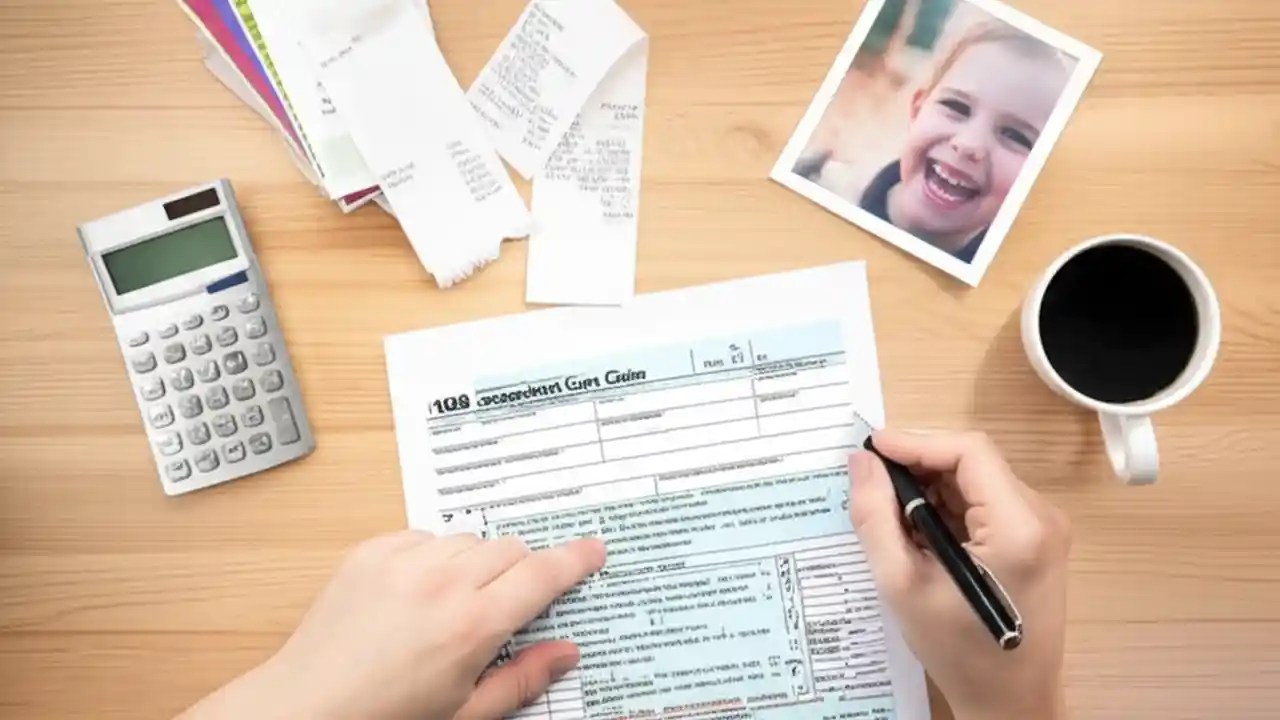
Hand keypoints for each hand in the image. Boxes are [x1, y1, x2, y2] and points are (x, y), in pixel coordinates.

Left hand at [179, 531, 605, 719]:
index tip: (592, 550)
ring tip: (454, 603)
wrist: (305, 707)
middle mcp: (442, 583)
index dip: (574, 560)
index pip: (543, 576)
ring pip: (468, 540)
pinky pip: (423, 536)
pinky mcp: (370, 552)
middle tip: (508, 602)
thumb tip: (567, 652)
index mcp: (473, 626)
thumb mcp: (465, 713)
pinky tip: (418, 592)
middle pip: (510, 549)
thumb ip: (522, 679)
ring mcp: (403, 562)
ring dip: (475, 562)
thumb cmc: (385, 718)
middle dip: (520, 570)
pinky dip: (431, 557)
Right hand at [848, 430, 1070, 719]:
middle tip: (872, 482)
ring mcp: (1044, 527)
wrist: (1011, 701)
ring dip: (932, 486)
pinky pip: (986, 501)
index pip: (968, 451)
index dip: (916, 441)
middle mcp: (1041, 517)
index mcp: (1019, 527)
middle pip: (973, 461)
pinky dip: (948, 505)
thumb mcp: (902, 585)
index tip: (872, 449)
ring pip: (977, 479)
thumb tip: (862, 462)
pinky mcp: (1036, 539)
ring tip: (892, 514)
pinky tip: (919, 531)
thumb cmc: (960, 652)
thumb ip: (876, 517)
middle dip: (919, 464)